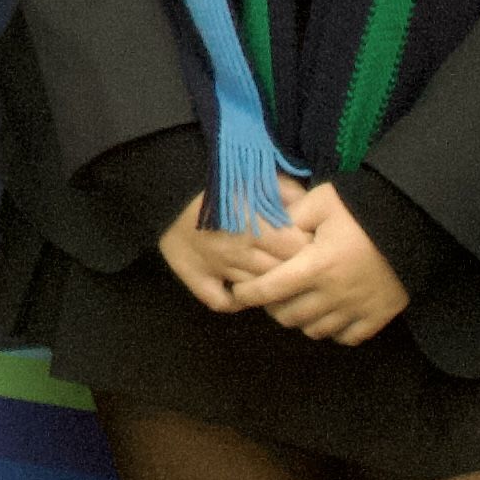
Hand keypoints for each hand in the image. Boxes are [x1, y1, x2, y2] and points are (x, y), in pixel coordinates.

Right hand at [152, 191, 304, 313]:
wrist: (167, 187)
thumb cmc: (219, 181)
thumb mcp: (256, 177)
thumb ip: (287, 192)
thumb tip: (313, 208)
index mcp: (254, 225)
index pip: (296, 249)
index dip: (307, 247)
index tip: (310, 243)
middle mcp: (236, 251)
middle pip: (279, 273)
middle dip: (292, 270)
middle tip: (298, 263)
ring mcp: (216, 269)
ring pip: (256, 291)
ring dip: (268, 287)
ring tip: (275, 276)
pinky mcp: (196, 279)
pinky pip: (223, 303)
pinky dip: (237, 301)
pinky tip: (243, 291)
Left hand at [243, 178, 410, 344]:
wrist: (414, 220)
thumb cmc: (363, 207)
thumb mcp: (322, 200)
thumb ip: (292, 214)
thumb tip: (267, 225)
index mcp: (315, 266)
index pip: (270, 289)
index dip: (248, 293)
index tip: (239, 291)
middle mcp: (333, 294)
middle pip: (289, 316)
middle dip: (274, 308)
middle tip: (272, 295)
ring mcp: (357, 308)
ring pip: (315, 331)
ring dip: (302, 320)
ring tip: (300, 304)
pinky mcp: (379, 316)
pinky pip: (348, 338)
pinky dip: (335, 331)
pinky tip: (331, 315)